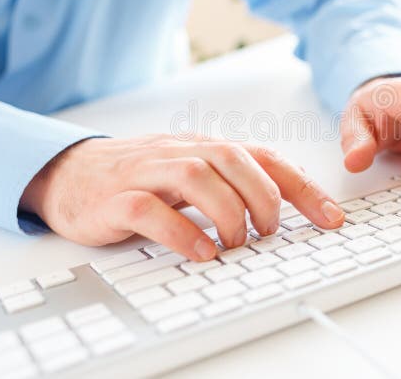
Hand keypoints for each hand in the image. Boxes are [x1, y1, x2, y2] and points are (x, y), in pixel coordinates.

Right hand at [20, 135, 344, 260]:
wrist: (69, 173)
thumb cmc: (139, 177)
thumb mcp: (191, 173)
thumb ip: (231, 182)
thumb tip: (285, 204)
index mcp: (202, 148)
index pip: (262, 157)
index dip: (301, 186)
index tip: (332, 217)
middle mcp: (178, 153)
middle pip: (232, 158)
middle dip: (263, 197)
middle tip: (268, 232)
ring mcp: (145, 173)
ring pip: (196, 176)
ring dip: (227, 212)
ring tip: (237, 243)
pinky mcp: (114, 199)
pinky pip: (149, 209)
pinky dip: (181, 231)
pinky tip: (201, 252)